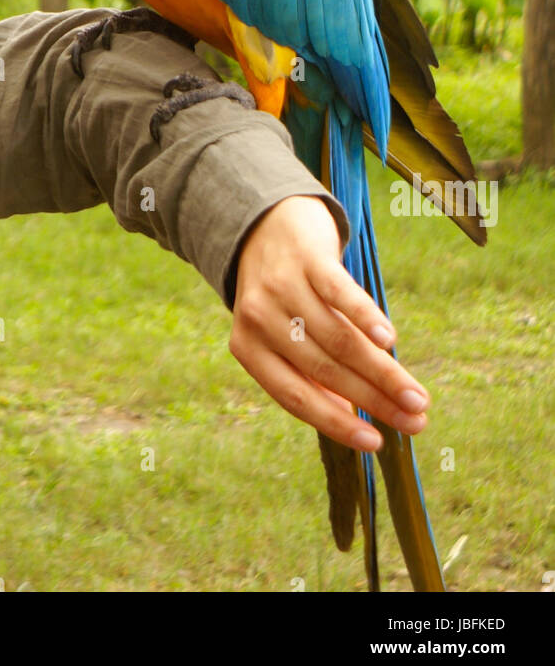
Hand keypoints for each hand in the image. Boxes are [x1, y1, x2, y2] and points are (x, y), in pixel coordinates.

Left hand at [230, 196, 429, 451]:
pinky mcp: (308, 258)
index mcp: (247, 347)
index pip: (295, 397)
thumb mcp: (280, 332)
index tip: (376, 444)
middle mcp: (259, 319)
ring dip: (383, 372)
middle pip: (325, 370)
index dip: (337, 424)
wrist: (265, 220)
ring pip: (340, 340)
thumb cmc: (281, 291)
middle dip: (375, 401)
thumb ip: (310, 371)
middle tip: (417, 422)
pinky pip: (340, 295)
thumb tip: (355, 419)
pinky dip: (367, 318)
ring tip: (417, 396)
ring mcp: (282, 287)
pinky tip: (391, 339)